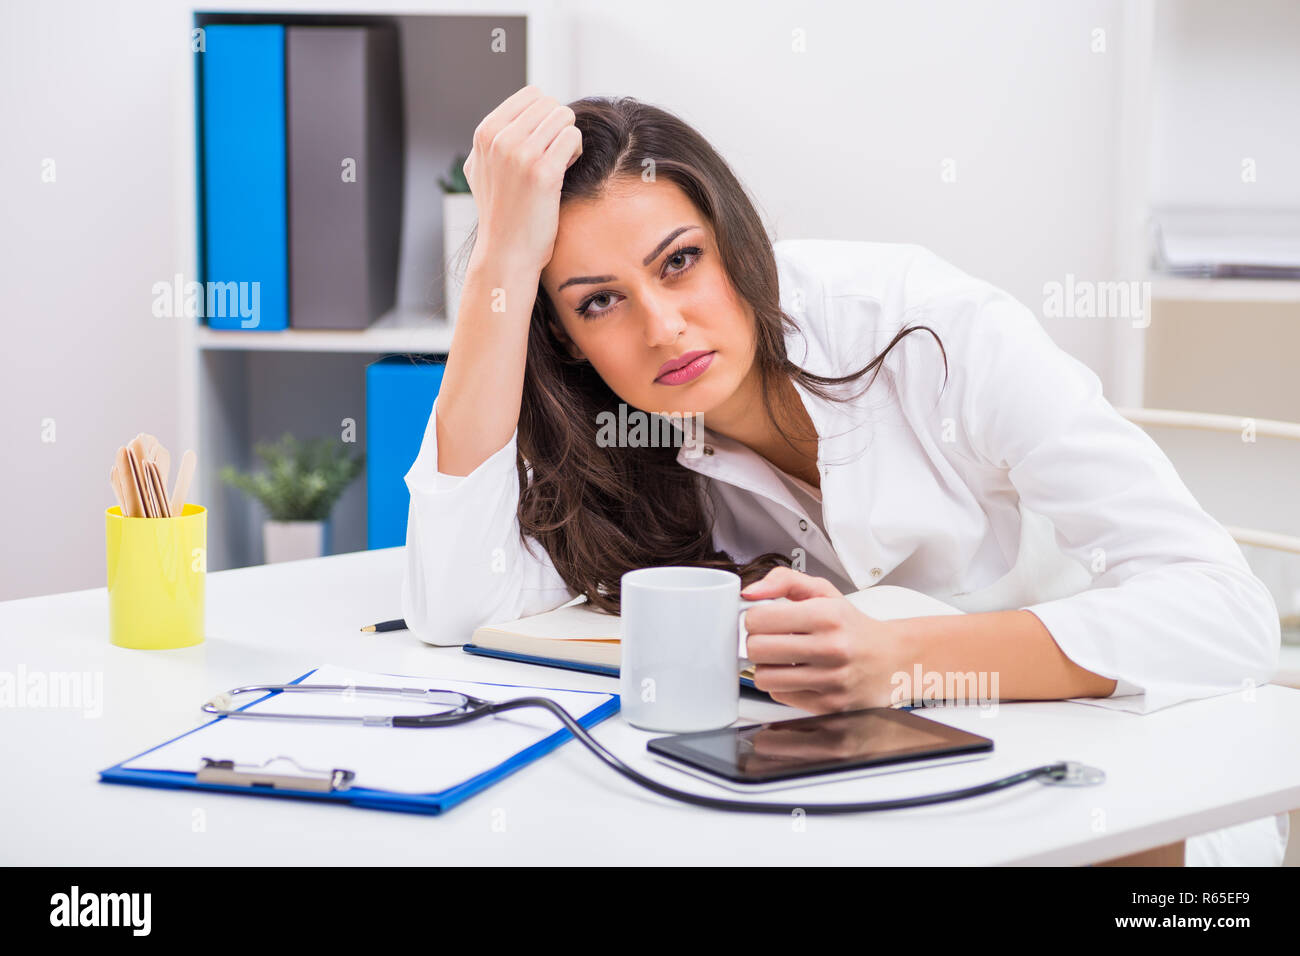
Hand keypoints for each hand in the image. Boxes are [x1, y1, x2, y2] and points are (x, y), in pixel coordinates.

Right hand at [463, 85, 582, 274]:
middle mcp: (498, 139)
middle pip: (550, 104)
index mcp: (485, 132)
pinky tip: (564, 172)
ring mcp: (519, 154)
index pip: (531, 95)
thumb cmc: (501, 213)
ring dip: (568, 139)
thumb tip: (515, 114)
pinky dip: (575, 152)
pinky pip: (572, 137)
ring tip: (558, 164)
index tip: (541, 143)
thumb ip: (493, 140)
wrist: (506, 252)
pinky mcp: (541, 172)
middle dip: (558, 127)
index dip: (545, 116)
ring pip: (564, 117)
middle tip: (553, 156)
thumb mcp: (482, 169)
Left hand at [740, 567, 905, 713]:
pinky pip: (781, 696)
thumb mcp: (824, 592)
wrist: (892, 660)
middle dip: (757, 643)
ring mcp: (831, 680)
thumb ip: (784, 581)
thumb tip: (749, 593)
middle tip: (770, 640)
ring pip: (764, 677)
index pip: (758, 619)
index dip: (754, 618)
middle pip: (756, 649)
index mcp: (826, 615)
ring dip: (767, 667)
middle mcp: (831, 648)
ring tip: (783, 659)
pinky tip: (799, 675)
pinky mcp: (830, 706)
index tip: (763, 620)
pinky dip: (784, 686)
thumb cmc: (852, 626)